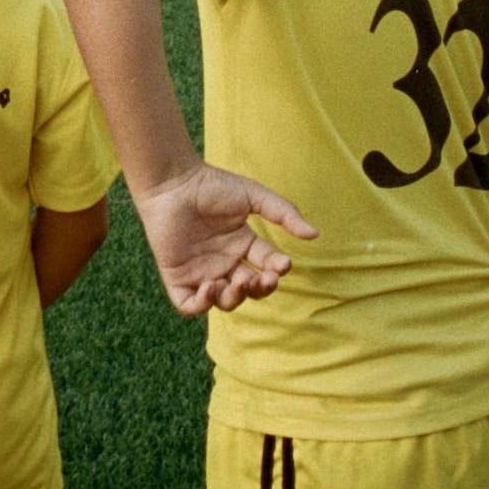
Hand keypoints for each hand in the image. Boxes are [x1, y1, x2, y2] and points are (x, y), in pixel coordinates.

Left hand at [130, 160, 317, 315]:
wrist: (173, 182)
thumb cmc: (211, 185)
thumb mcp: (253, 196)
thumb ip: (284, 214)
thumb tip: (314, 235)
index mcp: (242, 244)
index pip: (267, 265)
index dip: (277, 269)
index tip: (283, 264)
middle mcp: (224, 261)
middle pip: (249, 289)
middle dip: (260, 289)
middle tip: (260, 278)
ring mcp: (201, 270)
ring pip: (224, 301)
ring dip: (235, 298)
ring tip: (237, 281)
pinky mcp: (177, 276)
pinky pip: (189, 305)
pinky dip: (202, 304)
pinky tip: (210, 286)